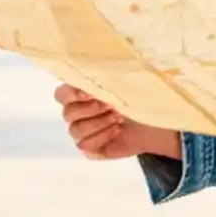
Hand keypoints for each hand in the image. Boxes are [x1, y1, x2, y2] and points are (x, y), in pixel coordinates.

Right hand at [53, 84, 181, 160]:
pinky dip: (102, 136)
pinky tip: (116, 130)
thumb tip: (100, 68)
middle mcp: (76, 112)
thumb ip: (106, 76)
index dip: (73, 94)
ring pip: (75, 130)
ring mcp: (81, 131)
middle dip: (92, 109)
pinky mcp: (89, 148)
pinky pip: (85, 145)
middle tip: (112, 105)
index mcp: (79, 93)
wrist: (153, 122)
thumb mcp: (124, 82)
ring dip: (99, 123)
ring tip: (118, 117)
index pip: (62, 94)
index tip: (91, 94)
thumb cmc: (136, 98)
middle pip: (68, 113)